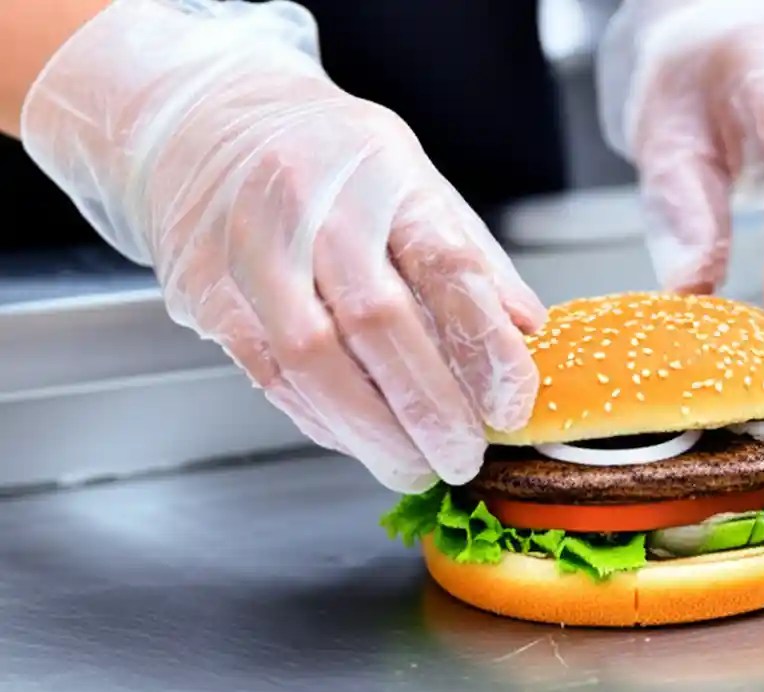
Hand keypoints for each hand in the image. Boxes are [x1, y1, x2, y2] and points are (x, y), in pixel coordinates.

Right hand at [21, 0, 544, 490]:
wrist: (205, 121)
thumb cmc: (330, 162)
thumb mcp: (415, 182)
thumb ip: (472, 258)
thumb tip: (526, 333)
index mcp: (386, 172)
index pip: (448, 266)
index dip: (485, 347)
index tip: (511, 404)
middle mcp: (314, 202)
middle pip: (377, 321)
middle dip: (429, 408)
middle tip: (462, 456)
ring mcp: (250, 244)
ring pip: (311, 359)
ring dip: (370, 432)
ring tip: (411, 465)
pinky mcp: (205, 287)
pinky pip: (266, 372)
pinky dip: (319, 418)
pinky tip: (354, 438)